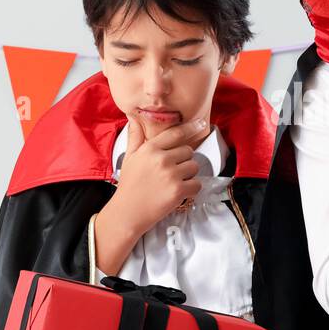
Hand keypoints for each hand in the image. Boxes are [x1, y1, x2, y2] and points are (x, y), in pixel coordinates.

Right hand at [100, 113, 208, 238]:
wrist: (128, 212)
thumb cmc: (129, 185)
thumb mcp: (129, 157)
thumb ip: (135, 136)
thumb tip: (134, 117)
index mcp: (150, 149)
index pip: (176, 133)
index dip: (191, 127)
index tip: (201, 124)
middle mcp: (161, 159)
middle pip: (188, 151)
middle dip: (183, 160)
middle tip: (171, 172)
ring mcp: (171, 175)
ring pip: (194, 167)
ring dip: (188, 175)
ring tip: (173, 182)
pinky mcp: (178, 191)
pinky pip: (197, 184)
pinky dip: (192, 189)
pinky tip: (179, 192)